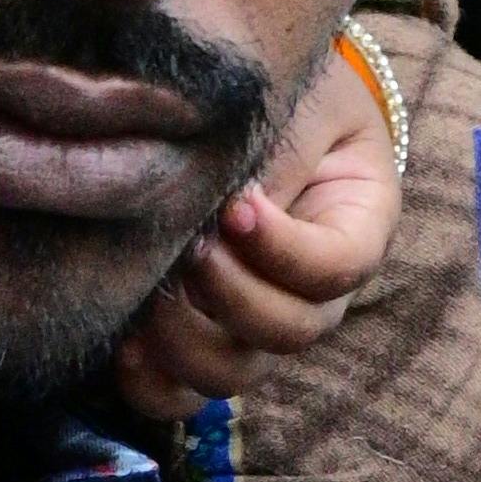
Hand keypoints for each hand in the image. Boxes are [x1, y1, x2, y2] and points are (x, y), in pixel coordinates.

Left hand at [111, 36, 402, 417]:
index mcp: (355, 225)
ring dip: (189, 344)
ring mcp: (252, 321)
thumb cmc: (277, 87)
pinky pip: (179, 394)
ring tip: (156, 291)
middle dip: (235, 296)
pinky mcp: (195, 334)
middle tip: (192, 246)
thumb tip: (228, 209)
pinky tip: (125, 343)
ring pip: (236, 373)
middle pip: (292, 331)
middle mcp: (311, 289)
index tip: (238, 206)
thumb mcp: (293, 97)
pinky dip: (152, 384)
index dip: (286, 250)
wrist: (235, 92)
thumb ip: (278, 148)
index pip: (339, 267)